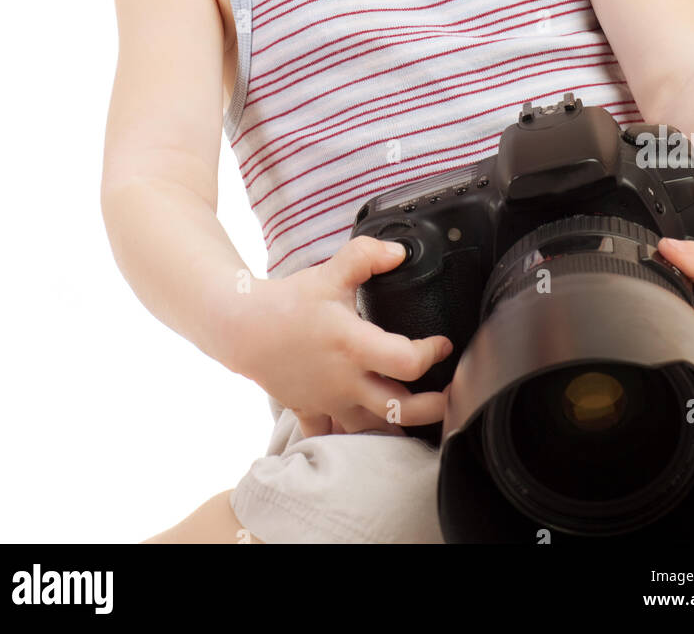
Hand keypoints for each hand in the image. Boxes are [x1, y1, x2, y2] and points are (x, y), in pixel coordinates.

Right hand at [241, 236, 453, 437]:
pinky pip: (333, 436)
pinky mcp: (312, 410)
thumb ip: (365, 256)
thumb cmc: (287, 302)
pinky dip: (351, 440)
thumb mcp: (329, 272)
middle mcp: (345, 380)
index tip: (442, 344)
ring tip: (419, 419)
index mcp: (354, 345)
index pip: (406, 361)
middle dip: (433, 408)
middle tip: (450, 396)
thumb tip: (398, 251)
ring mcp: (329, 400)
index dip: (432, 354)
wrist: (243, 327)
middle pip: (400, 409)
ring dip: (398, 428)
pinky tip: (369, 435)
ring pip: (372, 430)